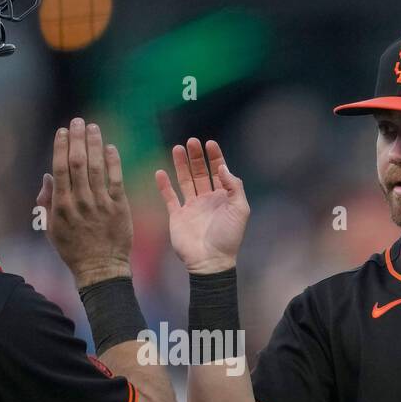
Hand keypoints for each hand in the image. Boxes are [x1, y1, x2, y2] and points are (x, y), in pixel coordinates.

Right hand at [36, 118, 132, 287]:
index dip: (61, 146)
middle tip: (79, 121)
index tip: (63, 130)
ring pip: (96, 167)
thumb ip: (47, 202)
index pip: (60, 168)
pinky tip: (111, 147)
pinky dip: (113, 162)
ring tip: (94, 128)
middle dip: (77, 139)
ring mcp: (100, 204)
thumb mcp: (52, 229)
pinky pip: (116, 180)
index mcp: (61, 206)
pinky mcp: (119, 208)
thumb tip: (48, 176)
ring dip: (94, 144)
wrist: (100, 269)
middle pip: (77, 163)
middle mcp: (80, 202)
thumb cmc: (73, 250)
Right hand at [156, 138, 249, 274]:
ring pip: (184, 181)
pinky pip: (169, 198)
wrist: (210, 260)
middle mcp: (206, 199)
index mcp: (223, 197)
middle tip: (192, 141)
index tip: (210, 143)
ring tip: (177, 148)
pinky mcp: (177, 216)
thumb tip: (222, 167)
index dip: (215, 157)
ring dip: (181, 165)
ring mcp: (191, 207)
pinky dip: (164, 185)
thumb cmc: (228, 236)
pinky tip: (160, 172)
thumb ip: (234, 186)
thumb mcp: (240, 209)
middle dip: (196, 157)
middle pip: (200, 173)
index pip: (218, 172)